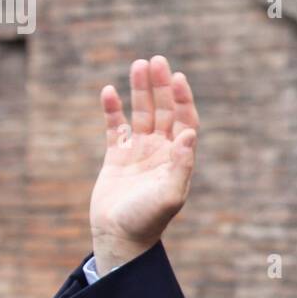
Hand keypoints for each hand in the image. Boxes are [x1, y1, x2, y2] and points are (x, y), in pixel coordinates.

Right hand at [89, 56, 199, 273]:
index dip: (183, 99)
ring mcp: (138, 151)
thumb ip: (181, 164)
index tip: (178, 78)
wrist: (119, 237)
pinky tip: (108, 91)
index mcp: (177, 157)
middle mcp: (160, 150)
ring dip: (140, 90)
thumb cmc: (148, 219)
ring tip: (137, 64)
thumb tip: (189, 134)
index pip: (184, 120)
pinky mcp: (116, 156)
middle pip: (163, 110)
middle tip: (156, 60)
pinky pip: (114, 126)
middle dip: (161, 86)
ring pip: (140, 113)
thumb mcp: (170, 194)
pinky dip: (111, 109)